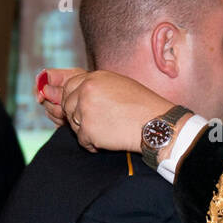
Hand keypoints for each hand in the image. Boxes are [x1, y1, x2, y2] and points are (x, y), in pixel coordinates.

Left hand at [37, 68, 173, 153]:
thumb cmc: (143, 106)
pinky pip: (82, 140)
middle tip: (94, 123)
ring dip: (86, 131)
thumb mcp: (119, 85)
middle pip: (67, 106)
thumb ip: (97, 86)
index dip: (72, 99)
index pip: (69, 87)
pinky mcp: (88, 130)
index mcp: (94, 78)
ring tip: (106, 131)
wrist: (154, 124)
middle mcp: (86, 91)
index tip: (79, 108)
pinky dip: (92, 144)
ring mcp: (85, 110)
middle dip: (77, 116)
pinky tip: (107, 141)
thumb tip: (82, 93)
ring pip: (73, 124)